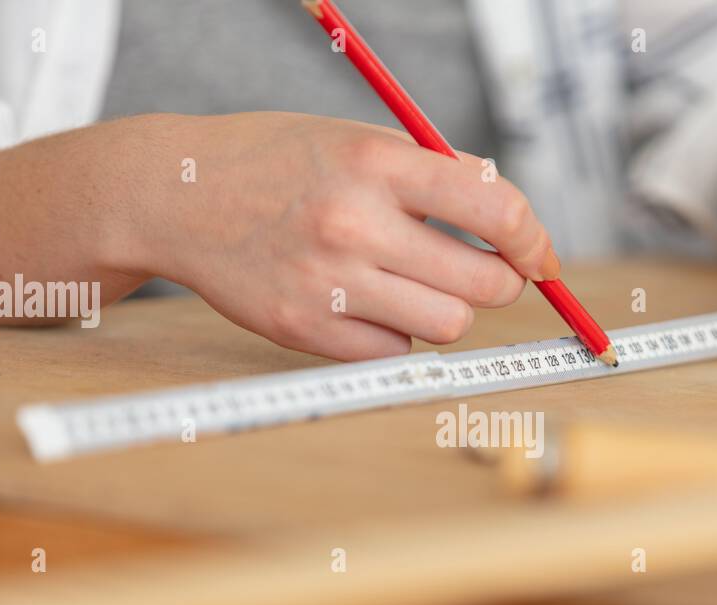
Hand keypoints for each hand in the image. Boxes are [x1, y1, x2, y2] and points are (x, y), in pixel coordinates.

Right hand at [130, 112, 556, 359]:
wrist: (176, 196)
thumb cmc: (276, 163)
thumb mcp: (354, 140)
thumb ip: (432, 176)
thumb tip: (513, 226)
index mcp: (375, 164)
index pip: (496, 209)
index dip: (535, 240)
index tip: (540, 256)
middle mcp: (354, 224)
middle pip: (485, 284)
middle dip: (500, 282)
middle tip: (482, 272)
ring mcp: (328, 284)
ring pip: (447, 326)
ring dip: (447, 311)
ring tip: (412, 284)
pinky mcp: (305, 330)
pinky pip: (395, 352)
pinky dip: (395, 333)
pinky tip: (364, 303)